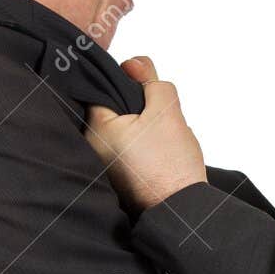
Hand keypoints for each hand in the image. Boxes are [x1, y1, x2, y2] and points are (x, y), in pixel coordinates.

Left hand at [84, 57, 206, 210]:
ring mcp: (104, 166)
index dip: (127, 84)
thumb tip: (134, 62)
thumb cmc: (172, 166)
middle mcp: (92, 148)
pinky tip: (160, 156)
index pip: (103, 89)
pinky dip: (143, 148)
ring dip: (142, 129)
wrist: (182, 211)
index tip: (146, 91)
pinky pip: (128, 151)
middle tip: (159, 120)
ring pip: (124, 131)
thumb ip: (151, 81)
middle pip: (114, 111)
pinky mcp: (118, 179)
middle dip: (138, 108)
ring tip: (162, 142)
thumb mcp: (166, 111)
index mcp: (96, 129)